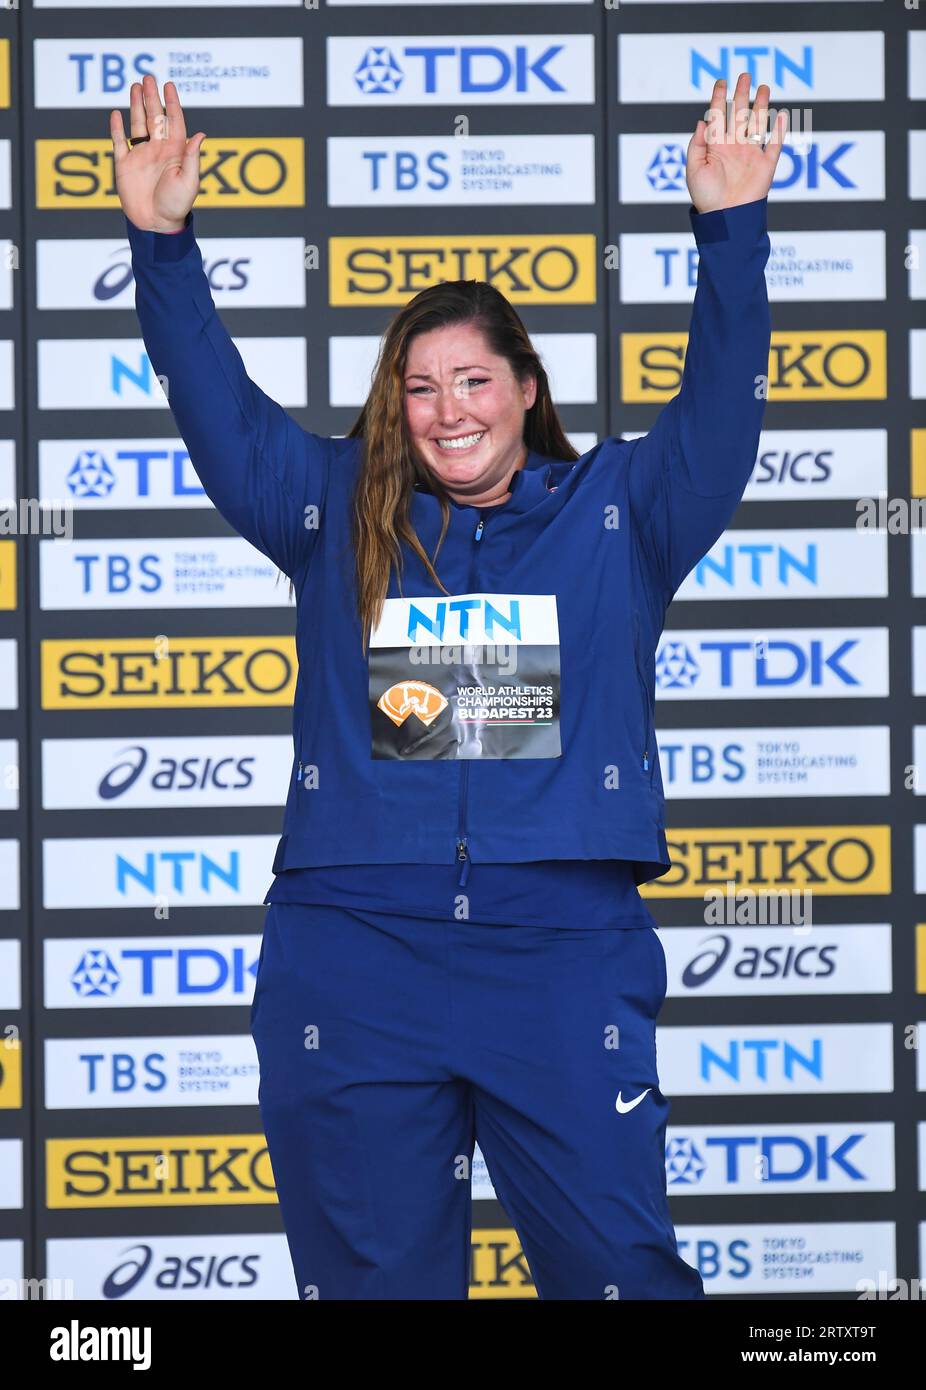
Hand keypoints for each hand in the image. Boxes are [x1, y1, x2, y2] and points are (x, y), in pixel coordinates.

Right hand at [110, 75, 205, 231]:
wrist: (155, 225)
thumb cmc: (177, 206)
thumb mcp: (189, 182)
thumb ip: (192, 157)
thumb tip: (201, 135)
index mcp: (176, 152)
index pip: (174, 121)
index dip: (172, 103)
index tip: (169, 85)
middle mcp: (158, 150)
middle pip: (155, 117)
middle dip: (152, 97)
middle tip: (148, 77)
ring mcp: (141, 156)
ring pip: (138, 124)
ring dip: (136, 105)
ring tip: (135, 86)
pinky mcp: (125, 165)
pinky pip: (119, 142)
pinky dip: (117, 128)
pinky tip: (116, 114)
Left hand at [686, 71, 786, 214]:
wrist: (725, 218)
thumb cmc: (706, 198)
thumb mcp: (693, 170)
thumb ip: (696, 145)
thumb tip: (701, 121)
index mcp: (716, 147)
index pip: (718, 117)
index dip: (719, 98)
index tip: (721, 82)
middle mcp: (734, 147)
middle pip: (740, 114)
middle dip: (742, 94)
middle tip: (744, 75)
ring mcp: (751, 154)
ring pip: (758, 124)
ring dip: (761, 105)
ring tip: (763, 87)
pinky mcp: (765, 165)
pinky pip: (774, 144)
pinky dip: (779, 130)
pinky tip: (781, 115)